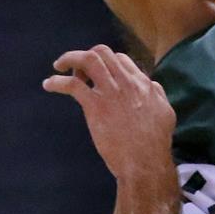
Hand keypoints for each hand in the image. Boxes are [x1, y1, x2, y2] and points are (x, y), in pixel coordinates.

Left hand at [43, 46, 176, 186]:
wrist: (145, 161)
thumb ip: (157, 94)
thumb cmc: (155, 142)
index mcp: (142, 83)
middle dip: (86, 55)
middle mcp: (126, 82)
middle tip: (76, 68)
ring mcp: (110, 92)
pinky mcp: (95, 105)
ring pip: (89, 60)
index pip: (120, 59)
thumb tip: (150, 84)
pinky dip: (57, 82)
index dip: (106, 62)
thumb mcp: (165, 112)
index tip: (97, 73)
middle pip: (103, 52)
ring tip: (59, 66)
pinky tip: (48, 85)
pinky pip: (72, 84)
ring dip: (70, 58)